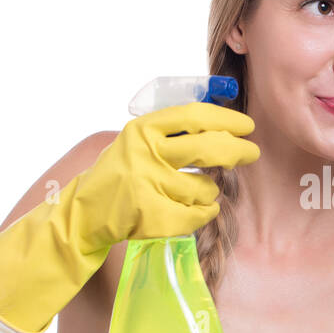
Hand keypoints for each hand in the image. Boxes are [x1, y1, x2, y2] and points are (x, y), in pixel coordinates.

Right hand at [0, 101, 258, 332]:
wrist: (82, 216)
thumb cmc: (118, 177)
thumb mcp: (137, 143)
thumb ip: (170, 132)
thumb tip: (222, 122)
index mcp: (142, 130)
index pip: (194, 117)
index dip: (226, 120)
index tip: (248, 125)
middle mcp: (144, 153)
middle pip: (209, 148)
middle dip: (237, 151)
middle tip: (251, 153)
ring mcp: (148, 186)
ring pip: (206, 187)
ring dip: (211, 192)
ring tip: (198, 192)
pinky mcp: (151, 215)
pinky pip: (198, 215)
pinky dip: (204, 214)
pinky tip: (197, 211)